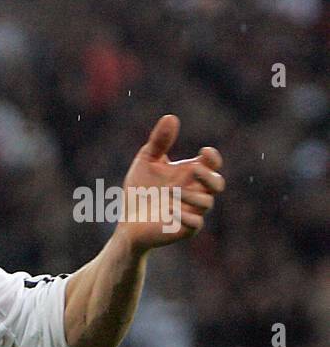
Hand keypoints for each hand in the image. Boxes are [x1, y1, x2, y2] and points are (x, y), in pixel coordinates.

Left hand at [117, 114, 224, 251]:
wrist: (128, 222)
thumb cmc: (141, 191)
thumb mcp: (146, 161)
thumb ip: (159, 142)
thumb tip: (171, 117)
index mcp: (191, 175)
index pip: (213, 164)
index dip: (213, 158)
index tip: (203, 151)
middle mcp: (196, 193)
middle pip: (218, 184)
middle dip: (210, 177)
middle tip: (194, 170)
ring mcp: (192, 212)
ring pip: (206, 203)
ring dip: (189, 196)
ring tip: (169, 192)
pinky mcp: (184, 230)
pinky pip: (195, 223)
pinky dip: (185, 215)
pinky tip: (169, 209)